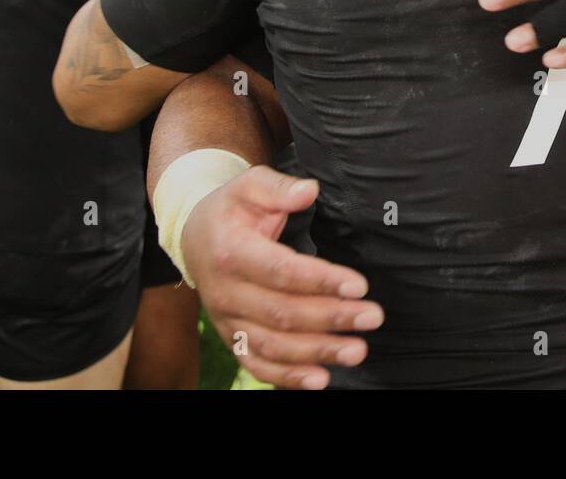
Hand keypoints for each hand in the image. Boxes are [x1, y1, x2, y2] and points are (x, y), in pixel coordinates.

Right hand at [181, 165, 383, 388]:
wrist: (194, 237)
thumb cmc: (230, 210)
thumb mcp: (250, 185)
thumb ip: (279, 188)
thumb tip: (309, 191)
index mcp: (232, 252)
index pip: (281, 271)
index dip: (322, 281)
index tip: (359, 286)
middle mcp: (226, 292)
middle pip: (283, 313)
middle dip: (332, 318)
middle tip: (372, 317)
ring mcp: (227, 320)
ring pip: (273, 346)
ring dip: (317, 352)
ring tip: (356, 350)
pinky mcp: (231, 339)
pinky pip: (258, 364)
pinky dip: (287, 377)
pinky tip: (320, 379)